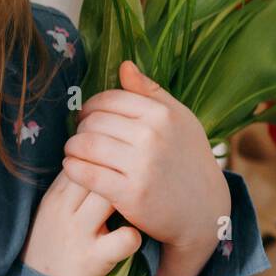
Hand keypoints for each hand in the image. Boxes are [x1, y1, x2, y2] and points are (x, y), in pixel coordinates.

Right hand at [21, 167, 142, 275]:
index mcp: (55, 196)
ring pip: (111, 197)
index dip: (106, 157)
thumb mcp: (49, 213)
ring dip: (131, 199)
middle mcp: (64, 210)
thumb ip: (69, 189)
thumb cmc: (48, 249)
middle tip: (138, 183)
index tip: (121, 164)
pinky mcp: (93, 259)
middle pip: (99, 171)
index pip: (83, 158)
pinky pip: (125, 239)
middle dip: (122, 173)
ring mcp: (78, 234)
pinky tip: (135, 240)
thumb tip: (93, 159)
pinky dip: (135, 238)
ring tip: (139, 208)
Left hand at [62, 59, 230, 253]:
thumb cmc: (188, 159)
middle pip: (94, 122)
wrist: (203, 209)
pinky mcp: (130, 193)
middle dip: (80, 128)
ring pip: (85, 145)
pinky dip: (72, 168)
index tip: (86, 117)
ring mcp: (141, 165)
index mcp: (162, 114)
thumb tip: (124, 66)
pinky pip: (85, 173)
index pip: (109, 99)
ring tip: (74, 151)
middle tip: (80, 138)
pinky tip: (72, 167)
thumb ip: (151, 92)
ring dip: (72, 147)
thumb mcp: (180, 120)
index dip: (90, 107)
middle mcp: (152, 136)